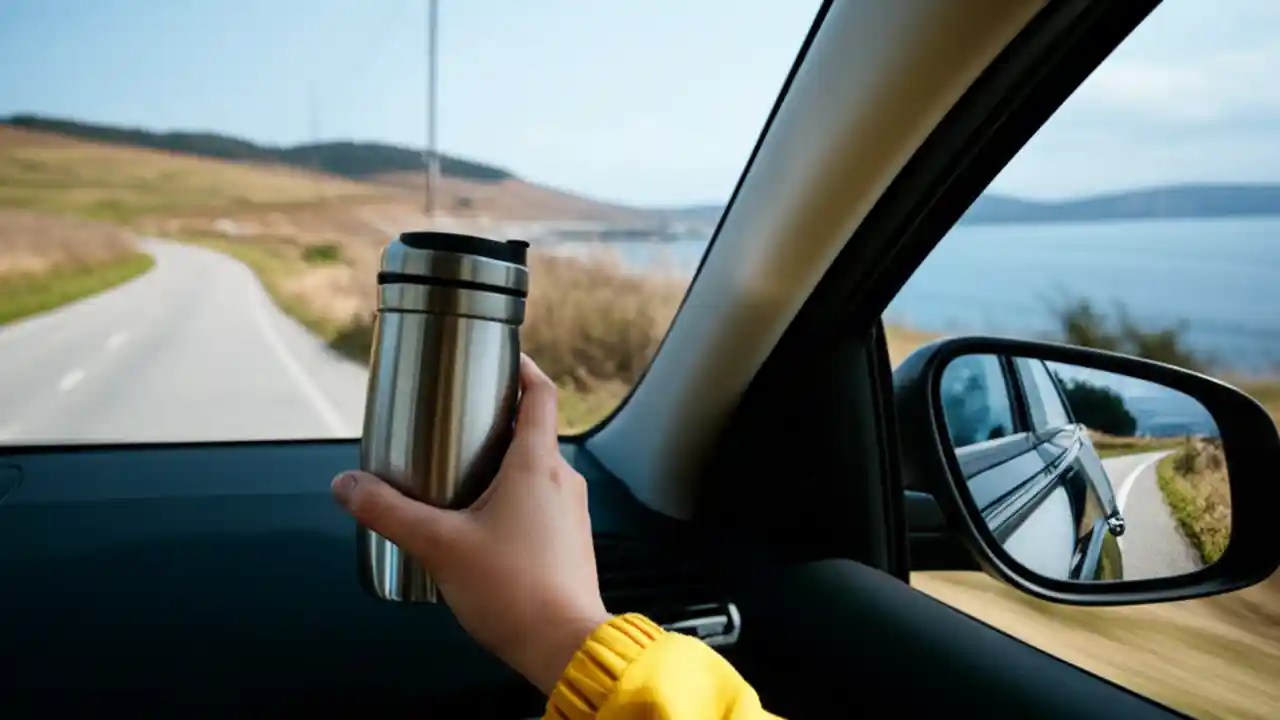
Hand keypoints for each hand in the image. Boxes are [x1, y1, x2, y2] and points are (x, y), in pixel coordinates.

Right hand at [330, 355, 609, 693]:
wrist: (565, 647)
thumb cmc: (513, 591)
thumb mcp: (438, 545)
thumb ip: (388, 512)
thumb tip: (346, 486)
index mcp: (538, 464)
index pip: (541, 394)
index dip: (522, 368)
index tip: (498, 359)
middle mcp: (563, 480)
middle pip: (533, 430)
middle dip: (495, 421)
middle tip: (455, 421)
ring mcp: (571, 512)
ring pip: (536, 470)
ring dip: (502, 463)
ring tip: (458, 473)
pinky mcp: (569, 542)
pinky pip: (541, 503)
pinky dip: (513, 498)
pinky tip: (480, 522)